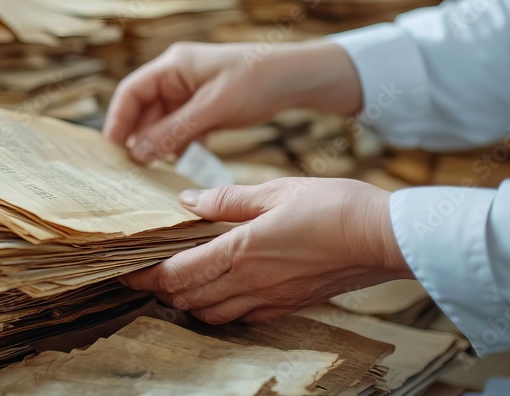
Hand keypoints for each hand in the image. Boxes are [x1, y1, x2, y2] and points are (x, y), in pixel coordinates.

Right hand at [103, 41, 361, 163]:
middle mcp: (177, 77)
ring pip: (163, 123)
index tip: (112, 150)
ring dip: (159, 146)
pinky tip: (182, 164)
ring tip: (153, 172)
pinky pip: (182, 130)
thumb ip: (173, 132)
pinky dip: (180, 146)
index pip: (131, 92)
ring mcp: (190, 93)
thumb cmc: (255, 81)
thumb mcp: (211, 109)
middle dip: (138, 138)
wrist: (295, 79)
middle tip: (131, 169)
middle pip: (144, 110)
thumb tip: (138, 153)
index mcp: (173, 66)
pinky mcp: (205, 108)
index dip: (117, 121)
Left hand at [119, 178, 412, 323]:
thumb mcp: (276, 190)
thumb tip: (188, 201)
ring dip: (187, 302)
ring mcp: (269, 299)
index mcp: (241, 250)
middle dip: (159, 291)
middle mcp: (250, 282)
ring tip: (179, 283)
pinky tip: (222, 291)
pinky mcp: (288, 306)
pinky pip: (241, 318)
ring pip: (210, 314)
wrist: (385, 237)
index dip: (145, 277)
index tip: (124, 271)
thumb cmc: (335, 206)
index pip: (177, 274)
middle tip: (144, 277)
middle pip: (186, 299)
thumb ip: (227, 199)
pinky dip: (220, 309)